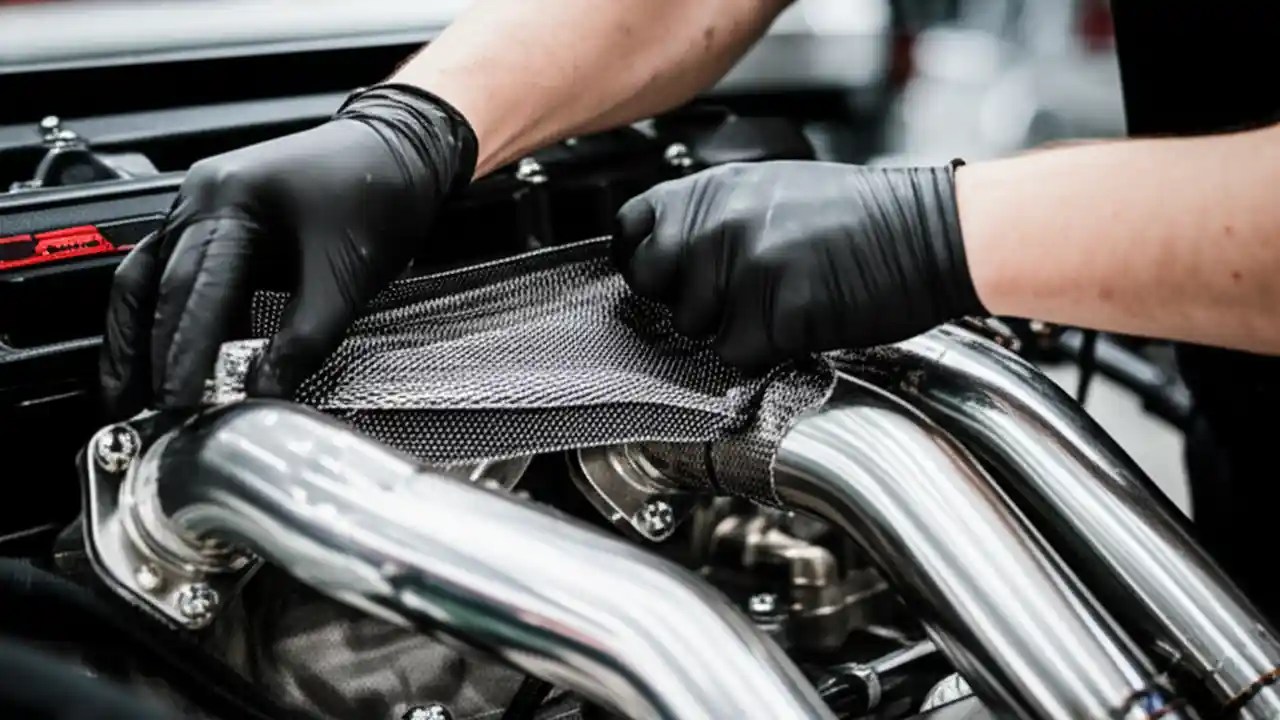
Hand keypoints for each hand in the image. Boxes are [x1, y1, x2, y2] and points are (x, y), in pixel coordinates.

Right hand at [100, 84, 476, 417]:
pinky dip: (174, 319)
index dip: (182, 355)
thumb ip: (303, 341)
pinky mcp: (218, 223)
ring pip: (152, 281)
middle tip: (133, 410)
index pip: (192, 293)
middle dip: (142, 355)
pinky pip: (177, 275)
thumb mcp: (345, 278)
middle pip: (154, 287)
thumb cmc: (379, 192)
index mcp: (228, 200)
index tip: (176, 403)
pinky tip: (175, 359)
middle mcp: (201, 198)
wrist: (403, 150)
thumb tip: (266, 393)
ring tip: (135, 395)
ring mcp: (203, 207)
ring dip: (144, 339)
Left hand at [611, 161, 985, 369]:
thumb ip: (711, 219)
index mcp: (713, 188)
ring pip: (695, 330)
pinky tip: (800, 324)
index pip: (631, 230)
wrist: (933, 232)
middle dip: (685, 302)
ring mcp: (745, 265)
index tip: (665, 278)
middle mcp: (719, 221)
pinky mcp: (776, 311)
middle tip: (732, 299)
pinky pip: (739, 355)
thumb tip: (667, 259)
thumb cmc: (861, 217)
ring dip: (731, 331)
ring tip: (779, 305)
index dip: (643, 262)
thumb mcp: (770, 192)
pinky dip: (765, 353)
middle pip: (652, 286)